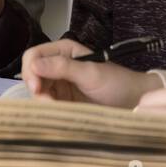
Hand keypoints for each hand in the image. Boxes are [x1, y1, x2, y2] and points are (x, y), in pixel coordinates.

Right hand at [21, 39, 163, 107]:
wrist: (134, 102)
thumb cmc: (116, 83)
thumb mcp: (90, 73)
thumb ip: (63, 67)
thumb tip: (34, 65)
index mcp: (63, 51)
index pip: (33, 56)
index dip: (31, 70)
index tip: (37, 88)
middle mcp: (57, 66)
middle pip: (31, 75)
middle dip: (36, 89)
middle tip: (48, 103)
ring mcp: (59, 84)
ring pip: (36, 92)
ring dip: (42, 102)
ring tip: (57, 110)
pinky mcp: (62, 101)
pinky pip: (46, 104)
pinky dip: (48, 110)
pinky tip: (59, 114)